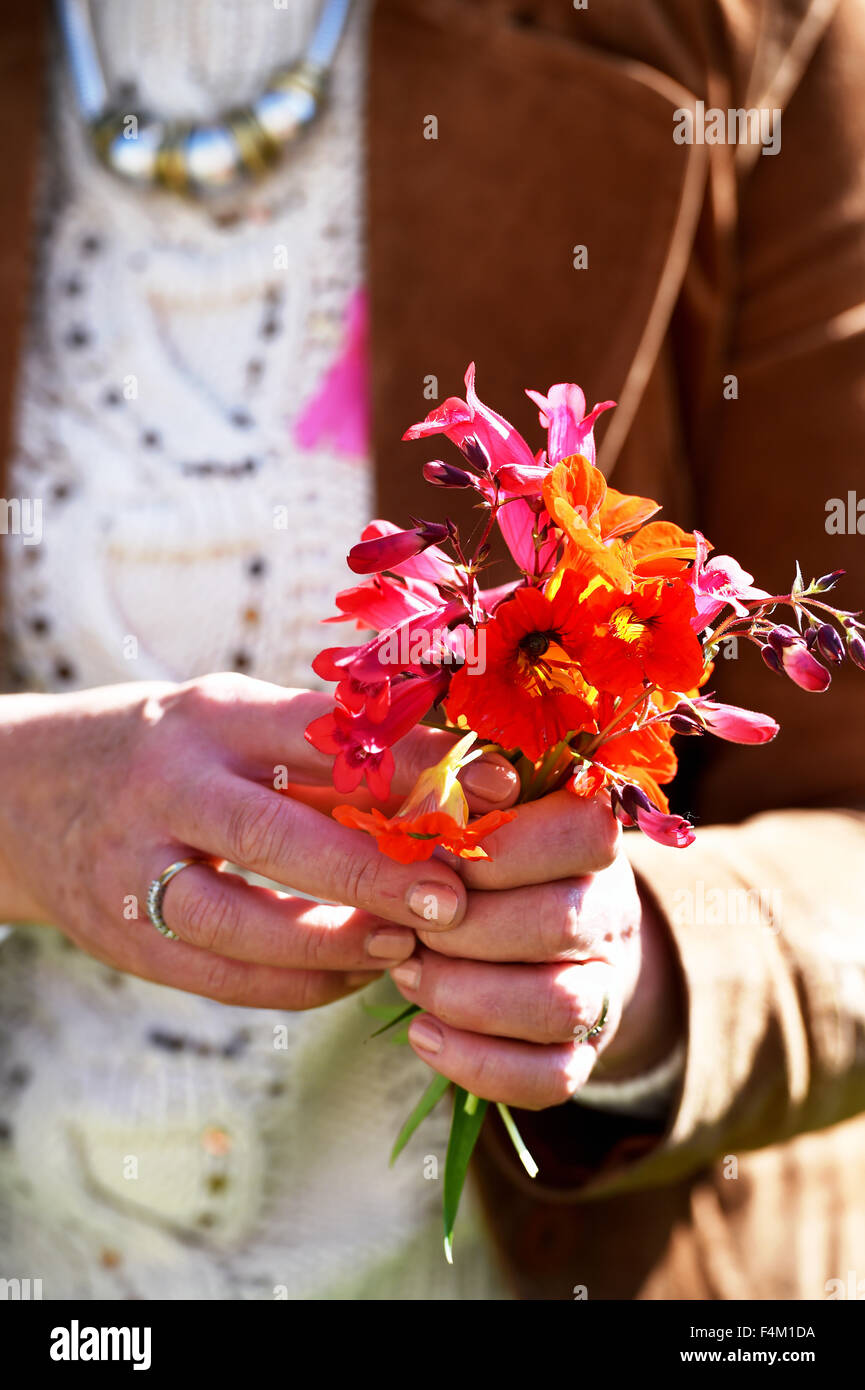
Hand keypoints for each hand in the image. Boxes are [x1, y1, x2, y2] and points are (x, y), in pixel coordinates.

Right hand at [0, 674, 518, 1008]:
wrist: (26, 793)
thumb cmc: (170, 749)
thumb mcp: (234, 718)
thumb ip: (323, 749)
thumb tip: (455, 776)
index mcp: (211, 718)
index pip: (321, 736)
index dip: (413, 763)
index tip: (496, 787)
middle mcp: (169, 789)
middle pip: (277, 839)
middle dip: (375, 874)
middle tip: (453, 900)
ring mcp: (138, 870)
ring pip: (246, 928)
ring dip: (340, 946)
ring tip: (410, 945)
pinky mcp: (129, 939)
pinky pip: (227, 980)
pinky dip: (302, 986)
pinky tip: (356, 972)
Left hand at [389, 793, 683, 1108]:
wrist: (536, 930)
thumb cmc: (483, 855)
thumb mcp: (472, 815)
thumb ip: (450, 807)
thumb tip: (420, 816)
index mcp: (594, 838)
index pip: (580, 832)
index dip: (499, 846)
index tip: (431, 852)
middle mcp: (613, 911)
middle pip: (560, 923)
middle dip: (466, 929)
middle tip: (410, 925)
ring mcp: (606, 987)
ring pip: (560, 1005)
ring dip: (466, 995)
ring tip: (408, 974)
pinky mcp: (584, 1053)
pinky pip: (549, 1078)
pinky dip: (477, 1064)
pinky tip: (424, 1034)